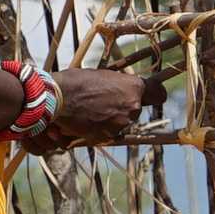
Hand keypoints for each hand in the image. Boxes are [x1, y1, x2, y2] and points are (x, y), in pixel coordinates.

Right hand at [45, 67, 160, 145]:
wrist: (57, 98)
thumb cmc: (76, 82)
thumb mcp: (101, 76)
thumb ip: (116, 85)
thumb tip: (117, 89)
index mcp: (133, 87)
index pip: (158, 93)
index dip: (154, 94)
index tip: (153, 95)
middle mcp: (132, 107)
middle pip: (133, 110)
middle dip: (120, 108)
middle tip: (100, 102)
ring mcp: (121, 124)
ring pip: (119, 123)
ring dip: (107, 119)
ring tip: (87, 110)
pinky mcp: (107, 137)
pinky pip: (106, 133)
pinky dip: (96, 129)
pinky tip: (82, 120)